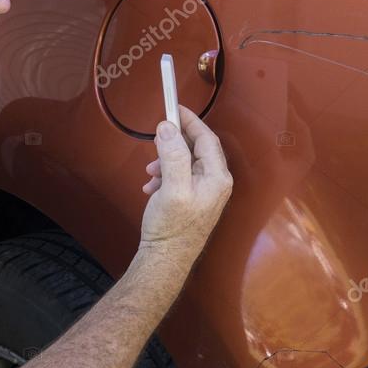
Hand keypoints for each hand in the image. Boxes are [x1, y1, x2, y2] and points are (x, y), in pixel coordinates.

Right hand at [139, 105, 232, 259]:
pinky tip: (152, 186)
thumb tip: (168, 128)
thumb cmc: (172, 228)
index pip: (206, 138)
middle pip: (196, 148)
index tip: (174, 109)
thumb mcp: (172, 188)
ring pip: (185, 162)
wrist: (165, 259)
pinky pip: (179, 176)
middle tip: (156, 140)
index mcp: (217, 178)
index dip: (190, 121)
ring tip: (150, 172)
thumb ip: (173, 155)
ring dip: (166, 160)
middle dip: (174, 143)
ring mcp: (205, 192)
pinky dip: (164, 175)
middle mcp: (216, 183)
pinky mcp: (193, 200)